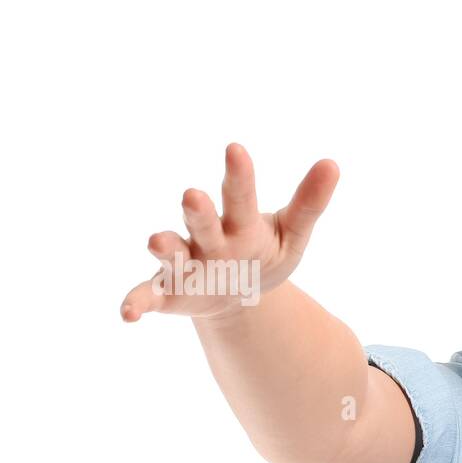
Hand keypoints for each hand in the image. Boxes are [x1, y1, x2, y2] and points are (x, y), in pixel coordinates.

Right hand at [120, 143, 338, 321]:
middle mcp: (207, 238)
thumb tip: (333, 164)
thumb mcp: (291, 232)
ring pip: (172, 253)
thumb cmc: (264, 253)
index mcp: (239, 222)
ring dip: (165, 248)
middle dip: (197, 211)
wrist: (239, 294)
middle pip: (202, 222)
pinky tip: (127, 314)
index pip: (239, 196)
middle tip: (193, 196)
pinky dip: (136, 302)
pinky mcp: (170, 292)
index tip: (236, 149)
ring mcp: (185, 264)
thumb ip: (309, 203)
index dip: (239, 176)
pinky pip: (149, 295)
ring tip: (158, 242)